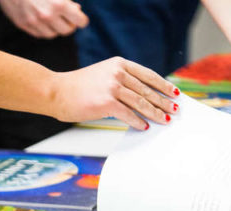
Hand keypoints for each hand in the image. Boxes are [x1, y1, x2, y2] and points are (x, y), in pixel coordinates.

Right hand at [0, 0, 88, 38]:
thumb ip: (68, 0)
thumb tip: (77, 10)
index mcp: (59, 4)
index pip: (80, 21)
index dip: (81, 19)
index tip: (79, 17)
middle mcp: (47, 16)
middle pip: (68, 31)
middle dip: (69, 24)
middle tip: (65, 17)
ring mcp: (34, 22)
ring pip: (54, 34)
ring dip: (55, 27)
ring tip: (52, 16)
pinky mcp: (24, 25)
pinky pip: (40, 34)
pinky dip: (43, 28)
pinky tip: (41, 19)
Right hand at [50, 57, 179, 129]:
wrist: (56, 92)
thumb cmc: (77, 87)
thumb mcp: (102, 75)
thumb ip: (120, 80)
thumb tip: (140, 97)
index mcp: (119, 64)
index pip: (148, 75)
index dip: (163, 85)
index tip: (174, 93)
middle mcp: (117, 73)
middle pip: (147, 90)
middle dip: (163, 102)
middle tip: (174, 110)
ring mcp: (112, 87)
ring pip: (141, 102)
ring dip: (155, 113)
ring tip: (164, 120)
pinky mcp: (106, 103)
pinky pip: (128, 114)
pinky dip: (138, 122)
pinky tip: (144, 127)